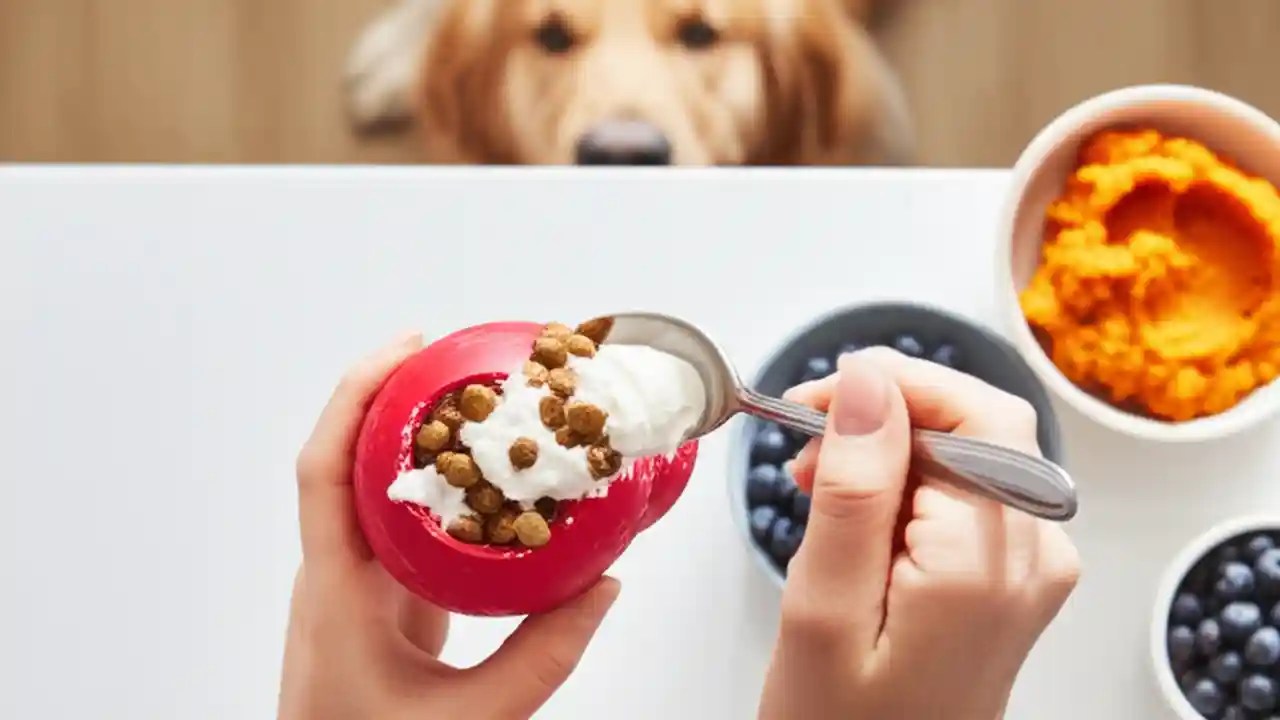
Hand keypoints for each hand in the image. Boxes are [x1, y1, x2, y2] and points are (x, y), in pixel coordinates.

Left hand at [278, 332, 619, 719]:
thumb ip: (543, 658)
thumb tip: (604, 586)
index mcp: (335, 594)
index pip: (323, 471)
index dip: (355, 398)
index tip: (405, 350)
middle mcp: (335, 575)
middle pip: (347, 459)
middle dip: (397, 396)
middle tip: (459, 357)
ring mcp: (355, 585)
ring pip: (374, 489)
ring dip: (417, 436)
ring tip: (477, 399)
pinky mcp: (380, 599)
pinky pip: (404, 524)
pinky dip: (440, 488)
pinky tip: (484, 477)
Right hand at [758, 348, 1080, 719]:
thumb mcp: (823, 607)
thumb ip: (853, 488)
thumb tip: (869, 382)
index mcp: (989, 567)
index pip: (977, 415)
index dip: (898, 382)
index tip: (819, 397)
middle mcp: (1032, 560)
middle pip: (981, 425)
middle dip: (889, 413)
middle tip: (808, 445)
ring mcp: (1030, 570)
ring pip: (971, 453)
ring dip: (891, 450)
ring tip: (818, 489)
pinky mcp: (1011, 577)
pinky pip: (967, 493)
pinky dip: (905, 485)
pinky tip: (854, 519)